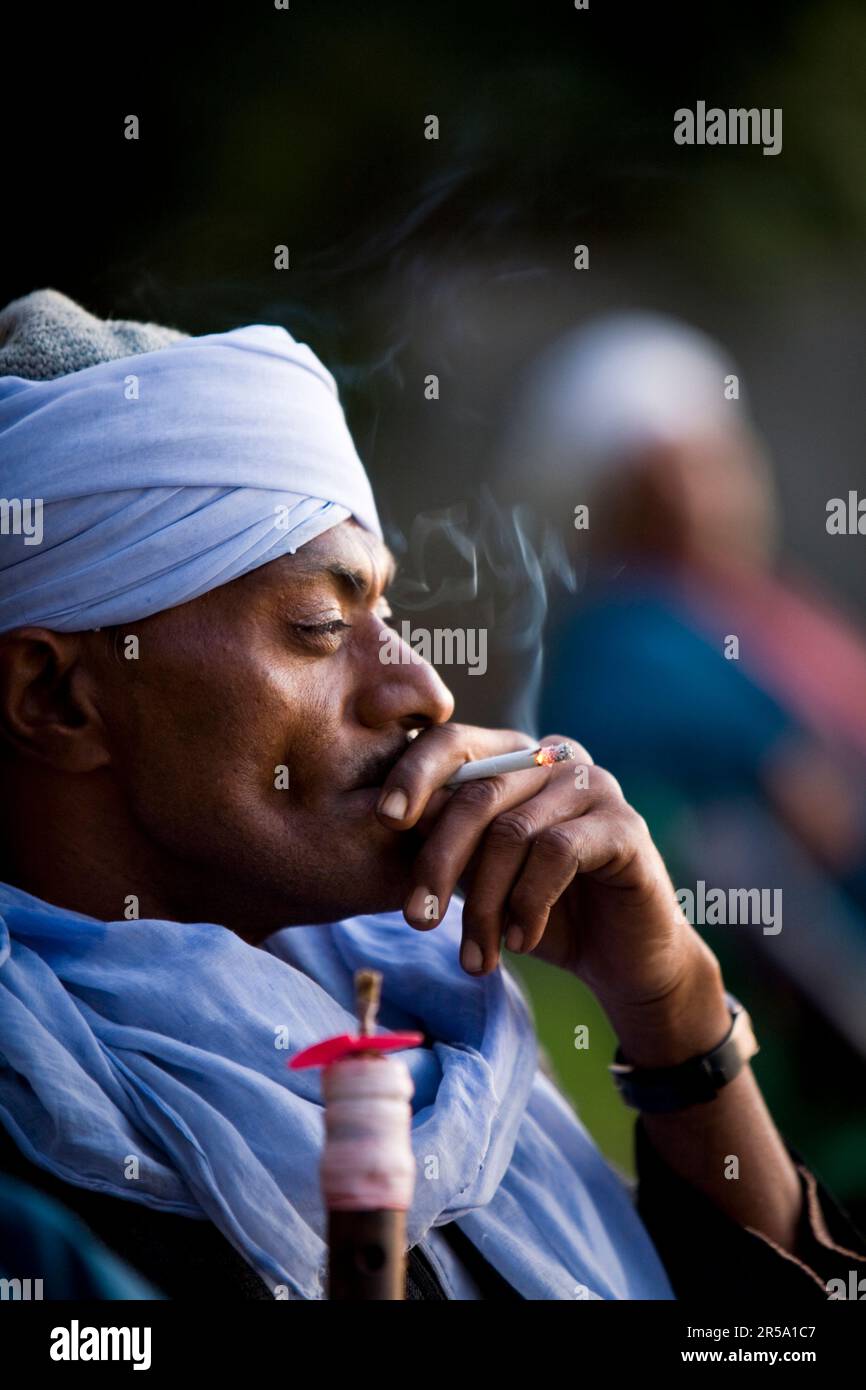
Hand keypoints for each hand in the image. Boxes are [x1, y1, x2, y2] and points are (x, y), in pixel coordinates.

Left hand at [375, 723, 720, 1018]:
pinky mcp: (625, 826)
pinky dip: (530, 903)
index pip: (454, 743)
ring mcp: (595, 787)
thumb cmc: (540, 911)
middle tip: (419, 920)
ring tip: (475, 956)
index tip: (384, 820)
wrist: (621, 958)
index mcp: (514, 757)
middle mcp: (555, 758)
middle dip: (439, 862)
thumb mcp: (480, 875)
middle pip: (479, 794)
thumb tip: (391, 820)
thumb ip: (447, 842)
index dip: (414, 774)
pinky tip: (521, 941)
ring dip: (486, 905)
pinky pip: (558, 853)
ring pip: (514, 833)